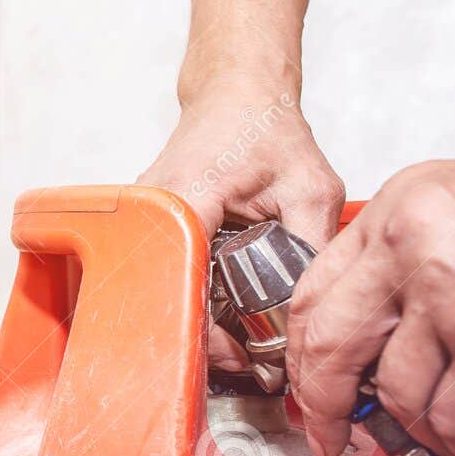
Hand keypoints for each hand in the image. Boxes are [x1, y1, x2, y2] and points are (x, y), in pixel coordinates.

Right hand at [139, 76, 345, 371]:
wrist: (235, 95)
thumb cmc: (264, 129)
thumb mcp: (310, 187)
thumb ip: (313, 244)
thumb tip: (310, 307)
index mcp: (184, 199)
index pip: (184, 285)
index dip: (212, 333)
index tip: (244, 356)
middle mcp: (148, 212)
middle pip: (165, 297)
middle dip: (205, 336)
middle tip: (246, 360)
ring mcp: (140, 220)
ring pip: (161, 290)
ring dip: (198, 319)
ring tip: (240, 342)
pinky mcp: (146, 227)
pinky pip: (165, 275)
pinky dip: (193, 298)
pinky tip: (224, 312)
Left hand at [286, 156, 454, 455]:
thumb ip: (409, 267)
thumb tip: (371, 344)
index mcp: (399, 209)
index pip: (313, 292)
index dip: (301, 353)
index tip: (303, 386)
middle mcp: (414, 245)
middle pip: (330, 345)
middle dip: (323, 406)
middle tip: (332, 436)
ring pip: (397, 394)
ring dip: (419, 435)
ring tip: (447, 441)